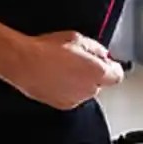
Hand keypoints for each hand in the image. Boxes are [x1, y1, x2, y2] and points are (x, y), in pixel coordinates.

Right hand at [4, 31, 124, 109]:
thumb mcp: (77, 39)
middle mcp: (89, 89)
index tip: (106, 62)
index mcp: (97, 72)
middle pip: (100, 83)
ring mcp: (76, 99)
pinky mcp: (62, 105)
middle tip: (79, 60)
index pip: (117, 75)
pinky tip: (56, 76)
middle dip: (93, 73)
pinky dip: (67, 89)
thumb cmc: (48, 50)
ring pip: (85, 91)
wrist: (25, 64)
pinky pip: (71, 97)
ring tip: (63, 67)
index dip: (112, 67)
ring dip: (80, 82)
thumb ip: (95, 48)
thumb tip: (101, 54)